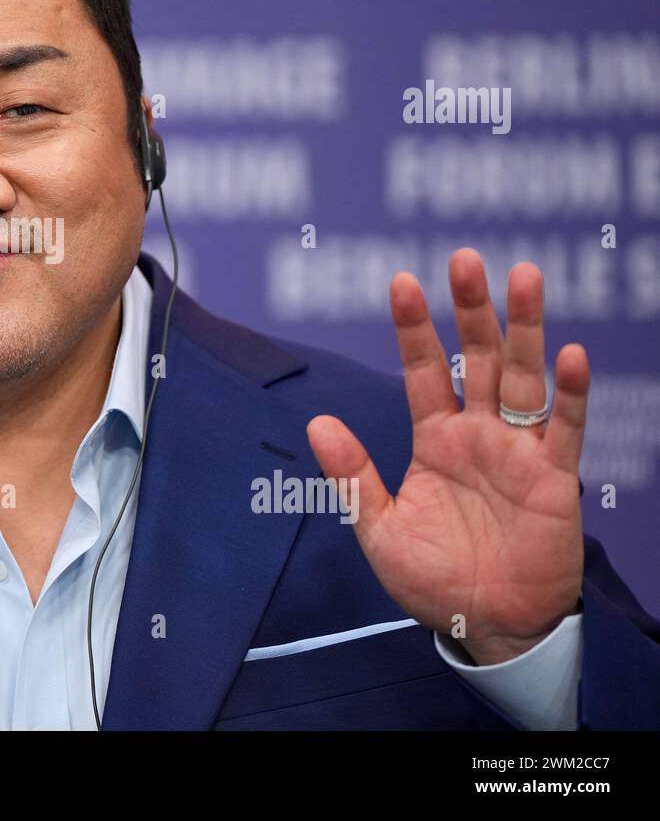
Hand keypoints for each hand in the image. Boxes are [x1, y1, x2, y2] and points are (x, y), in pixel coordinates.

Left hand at [306, 248, 585, 664]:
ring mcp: (519, 453)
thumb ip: (353, 475)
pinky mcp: (554, 481)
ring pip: (525, 378)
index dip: (414, 328)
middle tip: (463, 259)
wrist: (485, 629)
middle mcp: (479, 434)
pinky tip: (570, 357)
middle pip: (479, 358)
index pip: (425, 370)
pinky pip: (565, 432)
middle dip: (472, 309)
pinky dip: (570, 395)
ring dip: (525, 329)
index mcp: (435, 440)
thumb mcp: (381, 529)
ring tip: (523, 276)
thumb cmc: (433, 581)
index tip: (400, 281)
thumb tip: (317, 422)